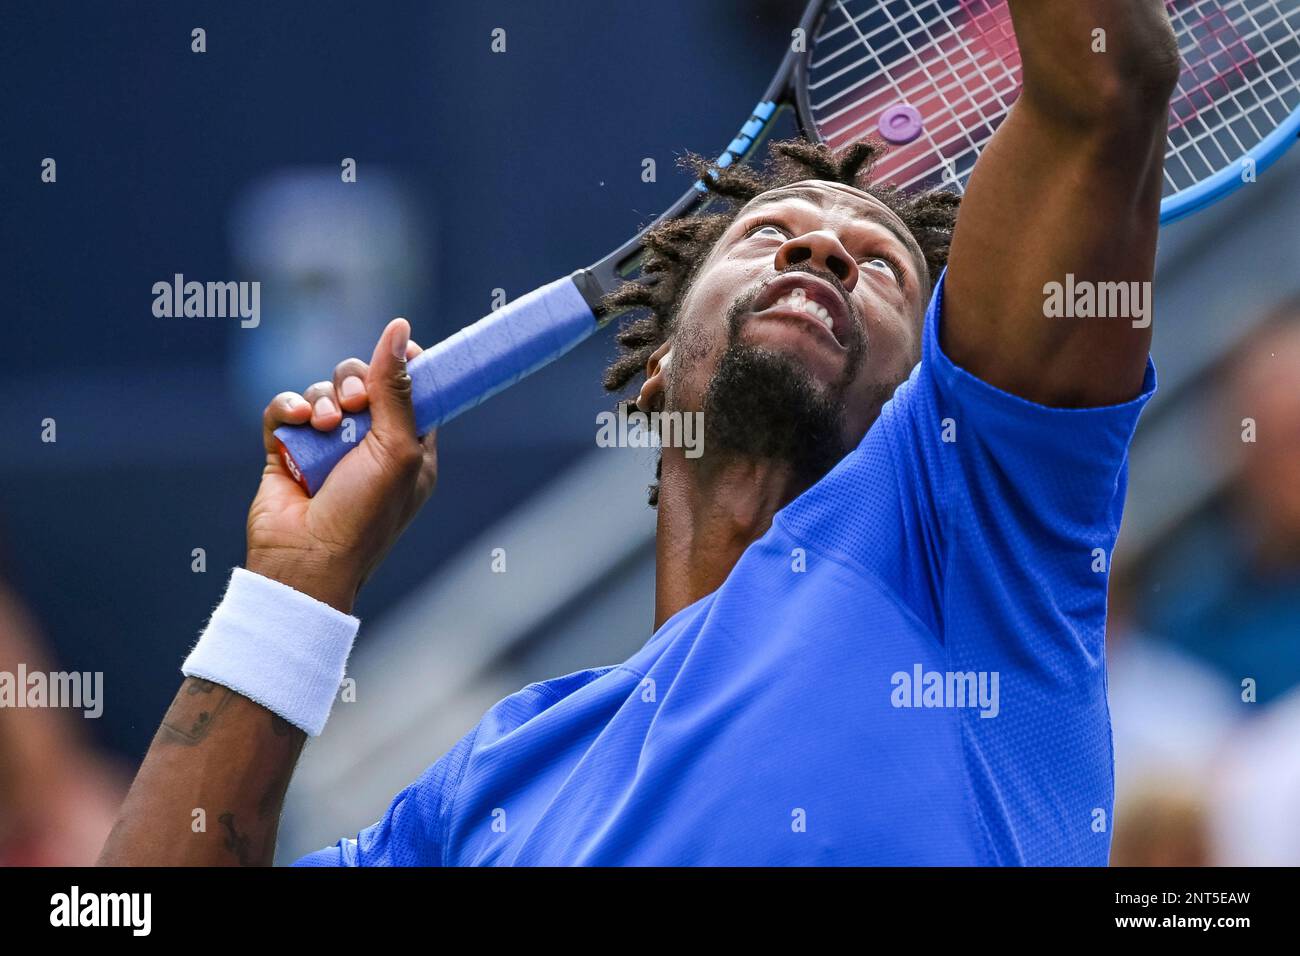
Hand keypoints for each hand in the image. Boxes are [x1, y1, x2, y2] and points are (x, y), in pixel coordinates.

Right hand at [246, 318, 437, 611]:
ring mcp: (326, 446)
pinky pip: (287, 408)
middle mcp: (369, 445)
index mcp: (408, 449)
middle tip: (353, 402)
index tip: (402, 349)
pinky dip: (289, 408)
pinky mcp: (288, 449)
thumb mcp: (396, 450)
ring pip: (323, 391)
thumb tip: (400, 329)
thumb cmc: (363, 515)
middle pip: (363, 382)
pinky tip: (297, 421)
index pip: (413, 392)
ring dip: (322, 400)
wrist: (305, 559)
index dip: (406, 368)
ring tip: (322, 425)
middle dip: (355, 382)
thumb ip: (397, 389)